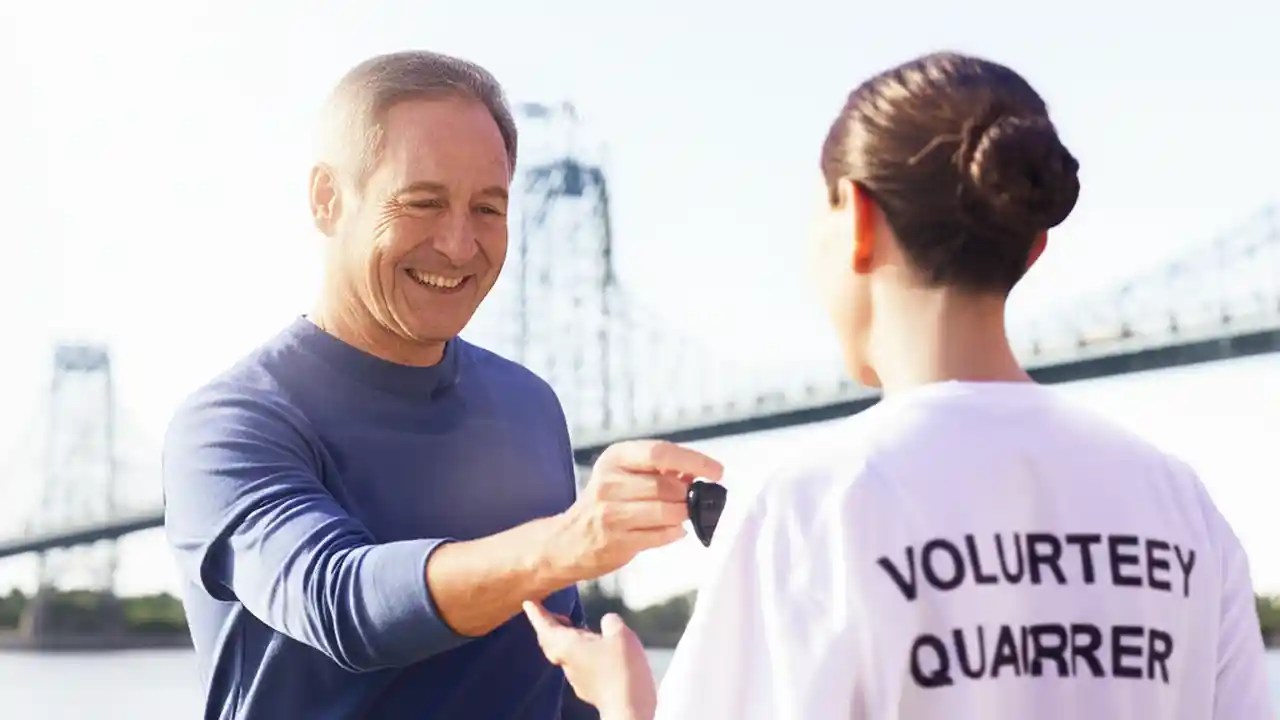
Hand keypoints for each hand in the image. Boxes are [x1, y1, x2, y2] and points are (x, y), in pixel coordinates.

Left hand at [523, 600, 655, 719]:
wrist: (628, 709)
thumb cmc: (620, 668)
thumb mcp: (621, 634)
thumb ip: (611, 623)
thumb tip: (608, 621)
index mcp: (568, 645)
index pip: (545, 626)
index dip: (536, 613)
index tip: (528, 603)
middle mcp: (567, 662)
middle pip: (550, 641)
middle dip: (549, 626)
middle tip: (552, 614)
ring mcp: (576, 678)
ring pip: (564, 654)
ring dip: (566, 639)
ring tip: (574, 628)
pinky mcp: (588, 689)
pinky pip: (578, 665)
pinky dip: (581, 653)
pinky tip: (595, 651)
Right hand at [552, 440, 722, 581]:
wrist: (566, 541)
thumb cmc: (604, 504)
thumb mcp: (623, 476)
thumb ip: (659, 471)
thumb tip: (697, 472)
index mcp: (614, 458)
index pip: (660, 452)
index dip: (694, 461)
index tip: (716, 472)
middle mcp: (609, 483)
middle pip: (668, 486)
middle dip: (688, 494)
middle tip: (694, 499)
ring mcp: (610, 513)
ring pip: (668, 512)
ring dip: (683, 515)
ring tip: (682, 515)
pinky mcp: (617, 541)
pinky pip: (661, 535)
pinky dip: (674, 533)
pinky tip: (671, 530)